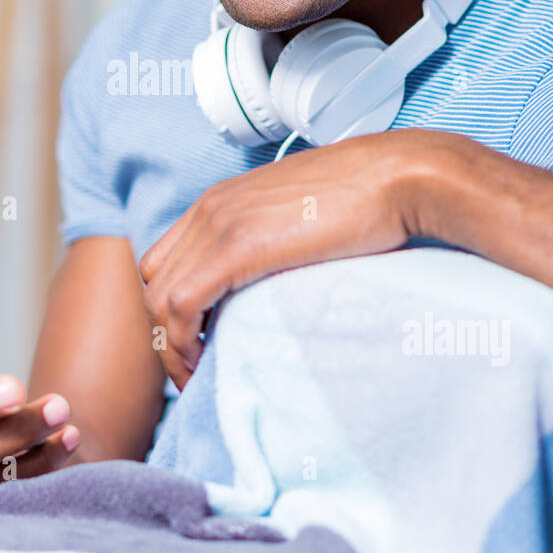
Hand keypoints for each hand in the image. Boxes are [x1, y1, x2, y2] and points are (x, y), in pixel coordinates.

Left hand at [140, 129, 435, 388]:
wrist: (398, 176)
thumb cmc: (368, 197)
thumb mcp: (301, 214)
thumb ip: (273, 238)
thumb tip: (277, 273)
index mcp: (220, 199)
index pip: (165, 260)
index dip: (171, 307)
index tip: (197, 342)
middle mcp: (209, 208)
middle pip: (154, 282)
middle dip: (166, 332)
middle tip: (196, 370)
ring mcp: (220, 225)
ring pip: (160, 298)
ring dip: (173, 345)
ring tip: (201, 375)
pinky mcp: (238, 248)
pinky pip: (182, 304)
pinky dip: (183, 341)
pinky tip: (204, 362)